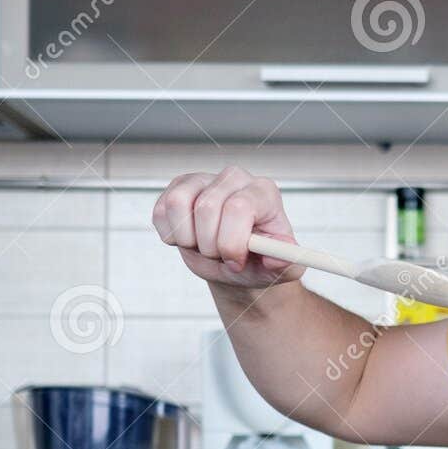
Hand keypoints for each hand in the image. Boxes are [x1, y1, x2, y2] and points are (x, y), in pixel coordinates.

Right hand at [152, 164, 305, 290]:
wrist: (236, 263)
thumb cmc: (259, 262)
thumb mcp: (280, 270)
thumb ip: (287, 265)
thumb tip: (278, 257)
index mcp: (264, 193)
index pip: (239, 207)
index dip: (232, 242)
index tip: (236, 262)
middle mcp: (235, 178)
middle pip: (206, 208)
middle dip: (210, 246)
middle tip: (221, 256)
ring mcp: (204, 179)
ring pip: (178, 204)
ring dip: (188, 239)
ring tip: (205, 247)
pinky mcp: (178, 187)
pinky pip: (161, 210)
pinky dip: (171, 235)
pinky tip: (190, 239)